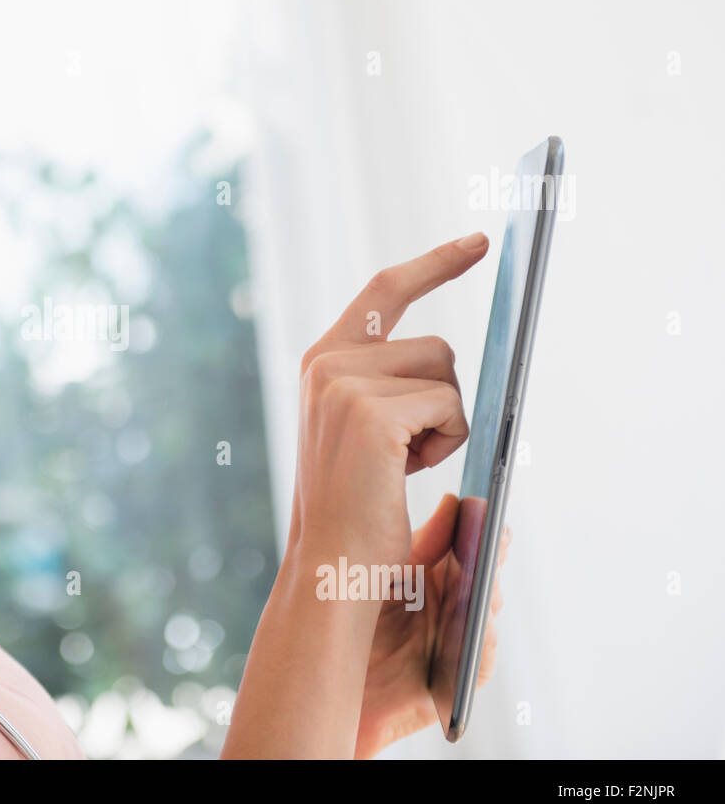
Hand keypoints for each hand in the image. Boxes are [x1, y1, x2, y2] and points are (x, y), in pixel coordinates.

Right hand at [289, 232, 488, 569]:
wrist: (331, 562)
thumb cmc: (356, 504)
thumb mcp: (358, 426)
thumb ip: (382, 379)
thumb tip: (443, 352)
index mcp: (322, 360)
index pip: (387, 292)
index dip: (437, 263)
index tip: (482, 241)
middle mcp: (327, 362)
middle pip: (436, 344)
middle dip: (443, 398)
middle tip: (405, 452)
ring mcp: (344, 384)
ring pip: (446, 374)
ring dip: (445, 423)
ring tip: (400, 463)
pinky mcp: (371, 411)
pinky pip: (450, 406)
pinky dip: (445, 442)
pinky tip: (405, 472)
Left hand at [353, 493, 512, 758]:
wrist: (325, 682)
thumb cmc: (351, 629)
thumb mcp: (383, 577)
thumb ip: (423, 546)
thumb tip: (456, 502)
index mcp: (430, 582)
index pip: (463, 552)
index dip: (477, 532)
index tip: (484, 507)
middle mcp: (446, 612)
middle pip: (480, 581)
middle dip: (489, 561)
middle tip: (493, 540)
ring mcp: (451, 645)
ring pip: (483, 617)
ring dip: (487, 600)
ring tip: (483, 582)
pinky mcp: (452, 684)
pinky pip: (476, 663)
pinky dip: (480, 645)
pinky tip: (476, 627)